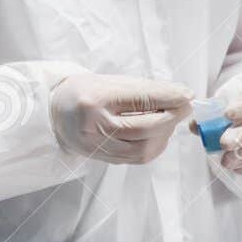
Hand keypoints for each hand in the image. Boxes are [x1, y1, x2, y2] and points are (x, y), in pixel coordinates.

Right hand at [49, 73, 191, 164]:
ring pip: (143, 148)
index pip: (138, 99)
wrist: (54, 113)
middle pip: (143, 128)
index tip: (187, 94)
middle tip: (184, 106)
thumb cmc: (84, 92)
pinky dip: (155, 145)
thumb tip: (181, 94)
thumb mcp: (109, 81)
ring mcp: (97, 147)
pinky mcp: (103, 160)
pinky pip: (137, 158)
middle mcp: (93, 126)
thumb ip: (143, 89)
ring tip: (170, 119)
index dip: (168, 97)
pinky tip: (158, 133)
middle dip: (170, 118)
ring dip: (165, 134)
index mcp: (94, 99)